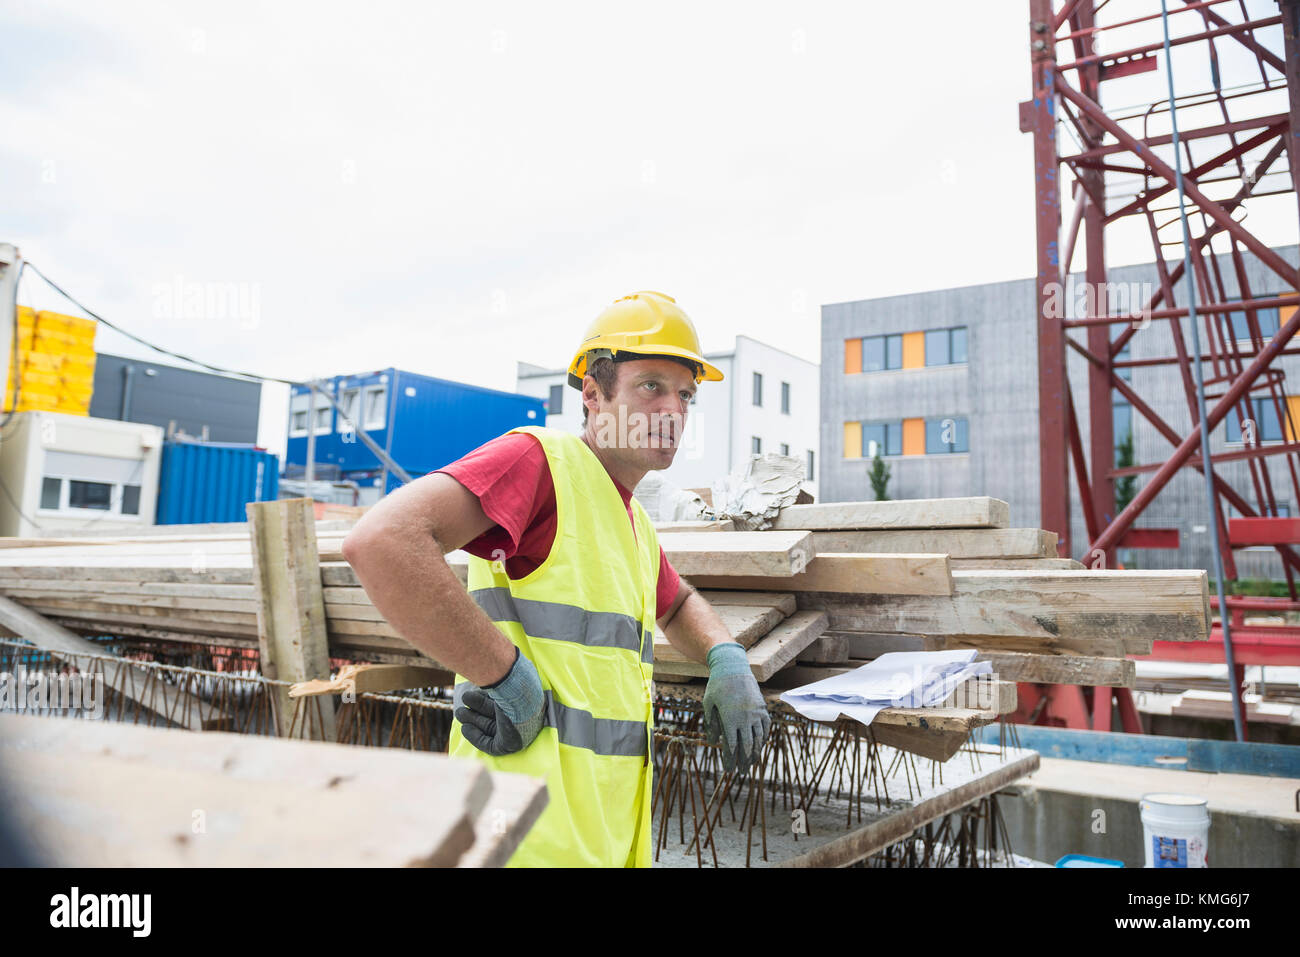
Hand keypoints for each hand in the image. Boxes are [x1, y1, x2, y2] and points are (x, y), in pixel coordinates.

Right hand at [454, 648, 544, 756]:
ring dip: (473, 720)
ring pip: (492, 728)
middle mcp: (524, 714)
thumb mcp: (504, 667)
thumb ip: (495, 665)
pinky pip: (492, 745)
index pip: (503, 701)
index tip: (470, 695)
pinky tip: (465, 728)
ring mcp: (519, 730)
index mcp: (525, 696)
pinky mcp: (511, 745)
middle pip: (496, 715)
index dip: (485, 700)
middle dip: (477, 710)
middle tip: (462, 703)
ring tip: (459, 713)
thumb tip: (482, 650)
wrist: (519, 690)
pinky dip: (476, 737)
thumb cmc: (513, 675)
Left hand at [701, 642, 769, 774]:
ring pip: (758, 739)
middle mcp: (745, 718)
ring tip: (751, 763)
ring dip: (755, 753)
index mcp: (730, 718)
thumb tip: (713, 742)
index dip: (731, 759)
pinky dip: (763, 739)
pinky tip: (760, 746)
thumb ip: (711, 724)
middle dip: (744, 761)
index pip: (732, 745)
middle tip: (740, 772)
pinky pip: (765, 727)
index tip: (729, 769)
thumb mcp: (708, 703)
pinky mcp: (762, 708)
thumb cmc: (717, 686)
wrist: (733, 667)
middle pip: (746, 746)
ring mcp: (756, 713)